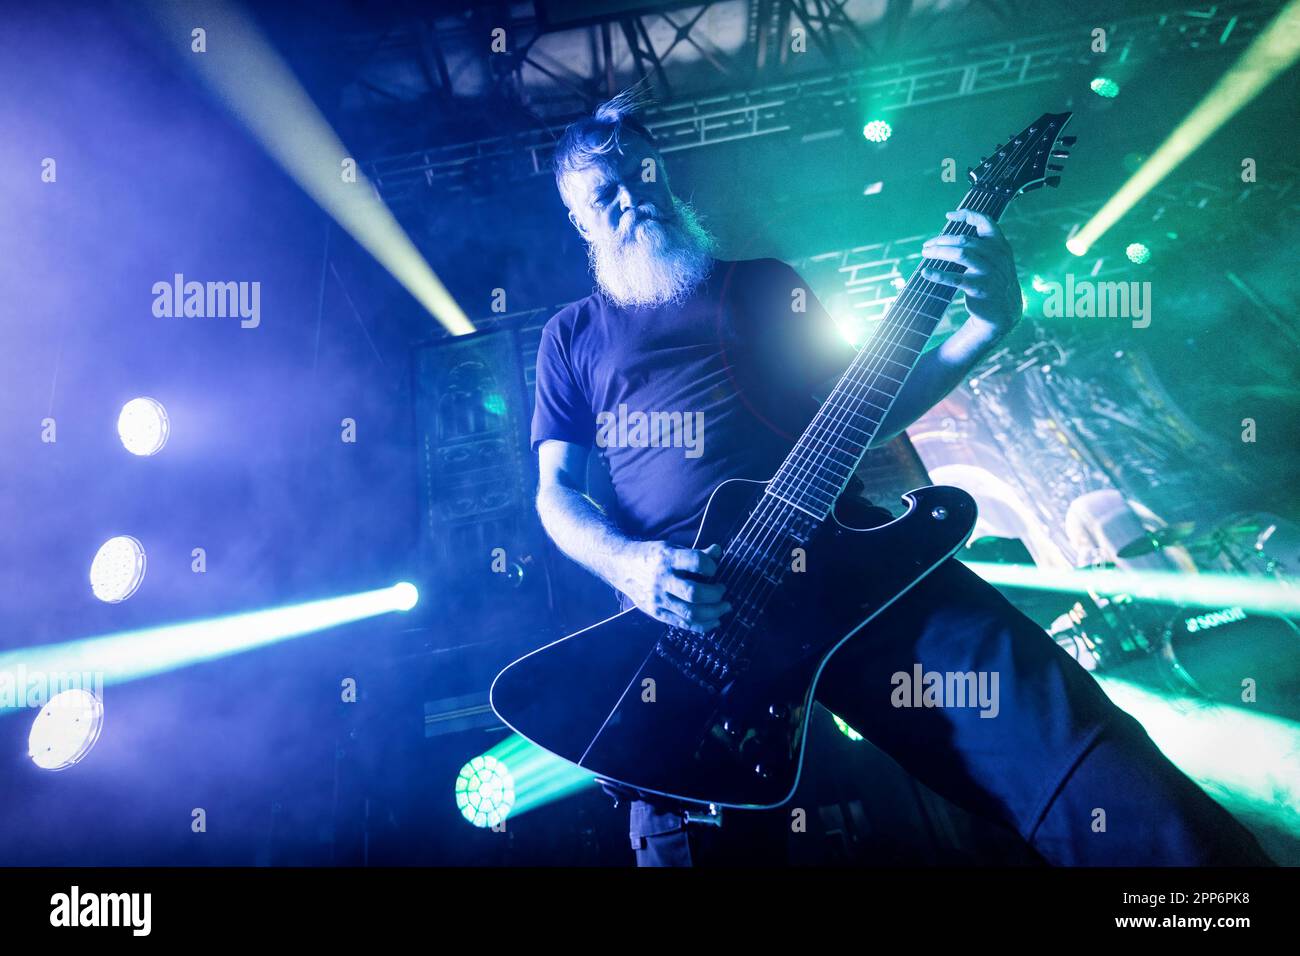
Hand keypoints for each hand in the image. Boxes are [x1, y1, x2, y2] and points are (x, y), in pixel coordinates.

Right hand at [616, 541, 729, 632]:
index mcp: (667, 559)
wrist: (622, 567)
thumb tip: (718, 551)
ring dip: (713, 612)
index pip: (695, 562)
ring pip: (690, 613)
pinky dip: (702, 625)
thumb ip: (695, 553)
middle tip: (722, 590)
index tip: (714, 568)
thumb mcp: (671, 548)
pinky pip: (683, 623)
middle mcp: (662, 580)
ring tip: (725, 607)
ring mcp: (658, 599)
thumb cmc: (651, 556)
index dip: (710, 566)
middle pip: (694, 593)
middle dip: (715, 594)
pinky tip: (714, 621)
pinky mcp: (656, 613)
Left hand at [920, 209, 1021, 340]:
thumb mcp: (995, 260)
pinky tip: (925, 272)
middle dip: (942, 240)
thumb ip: (981, 246)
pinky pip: (955, 279)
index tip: (948, 216)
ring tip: (925, 253)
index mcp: (1000, 245)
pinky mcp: (979, 288)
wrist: (1004, 311)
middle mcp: (996, 256)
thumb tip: (950, 236)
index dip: (967, 215)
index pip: (985, 221)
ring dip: (939, 251)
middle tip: (926, 245)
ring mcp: (989, 272)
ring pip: (960, 254)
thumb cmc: (993, 281)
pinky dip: (938, 275)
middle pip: (964, 239)